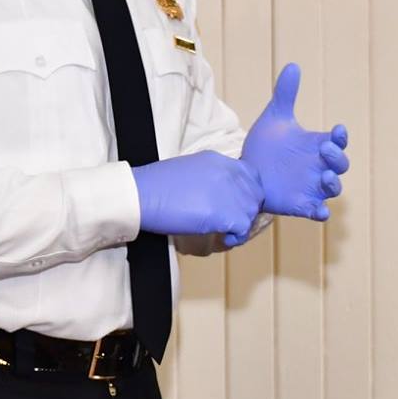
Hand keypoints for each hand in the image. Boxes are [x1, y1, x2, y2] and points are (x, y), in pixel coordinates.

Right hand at [132, 152, 263, 238]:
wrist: (141, 194)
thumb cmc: (156, 185)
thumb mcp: (189, 170)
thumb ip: (210, 178)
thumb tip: (217, 195)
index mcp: (218, 160)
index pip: (251, 175)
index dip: (248, 192)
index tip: (237, 204)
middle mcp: (228, 173)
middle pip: (256, 194)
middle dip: (247, 210)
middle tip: (233, 222)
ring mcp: (228, 192)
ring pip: (251, 212)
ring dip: (241, 225)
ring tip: (226, 232)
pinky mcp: (224, 213)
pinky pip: (243, 229)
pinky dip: (235, 237)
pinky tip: (223, 238)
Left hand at [240, 63, 350, 220]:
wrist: (245, 172)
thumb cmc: (265, 146)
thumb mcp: (275, 117)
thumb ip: (285, 94)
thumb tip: (292, 65)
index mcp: (317, 146)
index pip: (338, 141)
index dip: (341, 137)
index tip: (336, 130)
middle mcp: (319, 167)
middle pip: (340, 165)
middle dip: (337, 157)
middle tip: (325, 149)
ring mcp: (312, 187)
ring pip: (333, 188)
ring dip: (334, 183)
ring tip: (324, 176)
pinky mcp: (301, 204)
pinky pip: (318, 211)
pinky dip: (322, 212)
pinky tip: (320, 212)